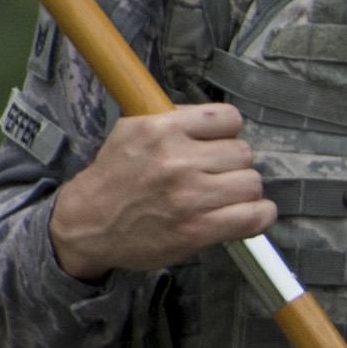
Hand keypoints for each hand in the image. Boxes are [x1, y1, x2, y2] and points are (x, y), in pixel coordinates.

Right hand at [49, 104, 273, 278]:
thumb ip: (174, 120)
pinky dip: (259, 216)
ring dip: (243, 191)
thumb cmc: (115, 179)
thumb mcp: (132, 131)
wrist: (87, 223)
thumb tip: (218, 120)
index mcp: (161, 128)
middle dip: (233, 164)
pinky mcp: (198, 229)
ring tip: (224, 196)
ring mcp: (189, 196)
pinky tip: (245, 214)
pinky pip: (254, 216)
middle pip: (243, 152)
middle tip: (215, 175)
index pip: (229, 118)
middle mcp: (177, 159)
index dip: (227, 133)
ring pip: (252, 183)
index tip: (217, 144)